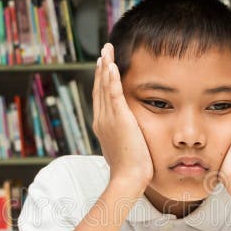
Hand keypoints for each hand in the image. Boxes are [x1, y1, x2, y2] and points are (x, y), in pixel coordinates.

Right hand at [91, 43, 153, 192]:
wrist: (128, 178)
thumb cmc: (130, 170)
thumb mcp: (125, 148)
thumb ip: (125, 137)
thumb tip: (130, 135)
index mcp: (103, 125)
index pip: (102, 98)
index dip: (103, 80)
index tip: (105, 66)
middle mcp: (102, 119)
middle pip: (100, 88)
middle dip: (102, 68)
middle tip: (104, 51)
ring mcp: (108, 119)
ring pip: (104, 87)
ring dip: (106, 67)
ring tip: (107, 51)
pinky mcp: (119, 119)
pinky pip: (113, 94)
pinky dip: (111, 79)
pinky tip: (111, 65)